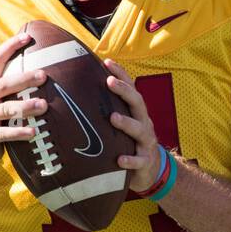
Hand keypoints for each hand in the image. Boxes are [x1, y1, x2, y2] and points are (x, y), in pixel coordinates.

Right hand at [0, 32, 47, 170]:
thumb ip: (11, 88)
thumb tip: (43, 71)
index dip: (10, 47)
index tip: (27, 37)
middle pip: (4, 84)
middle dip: (24, 79)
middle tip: (43, 75)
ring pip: (6, 109)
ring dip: (26, 107)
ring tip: (43, 105)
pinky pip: (4, 134)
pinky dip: (20, 133)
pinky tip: (34, 132)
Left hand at [103, 58, 162, 190]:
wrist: (150, 169)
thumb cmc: (129, 142)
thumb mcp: (123, 124)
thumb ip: (108, 110)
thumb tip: (80, 92)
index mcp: (136, 112)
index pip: (131, 88)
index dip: (121, 74)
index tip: (107, 62)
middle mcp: (143, 122)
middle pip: (138, 103)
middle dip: (124, 91)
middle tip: (109, 82)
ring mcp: (145, 142)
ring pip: (140, 129)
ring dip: (127, 123)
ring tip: (113, 118)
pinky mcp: (145, 161)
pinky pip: (139, 160)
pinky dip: (130, 160)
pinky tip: (120, 160)